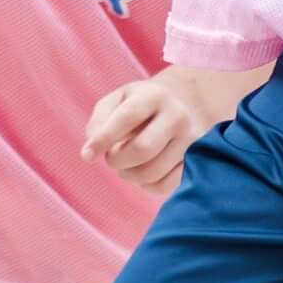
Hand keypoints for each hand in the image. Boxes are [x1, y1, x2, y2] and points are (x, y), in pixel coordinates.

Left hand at [81, 73, 223, 195]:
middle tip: (112, 157)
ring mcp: (191, 140)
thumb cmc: (143, 103)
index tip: (86, 155)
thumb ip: (100, 120)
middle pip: (141, 150)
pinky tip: (144, 173)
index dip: (103, 138)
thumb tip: (91, 151)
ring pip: (152, 172)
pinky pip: (165, 186)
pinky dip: (147, 186)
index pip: (126, 118)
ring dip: (129, 175)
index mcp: (153, 95)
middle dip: (117, 160)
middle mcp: (177, 116)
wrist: (188, 102)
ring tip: (126, 165)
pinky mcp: (197, 162)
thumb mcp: (119, 99)